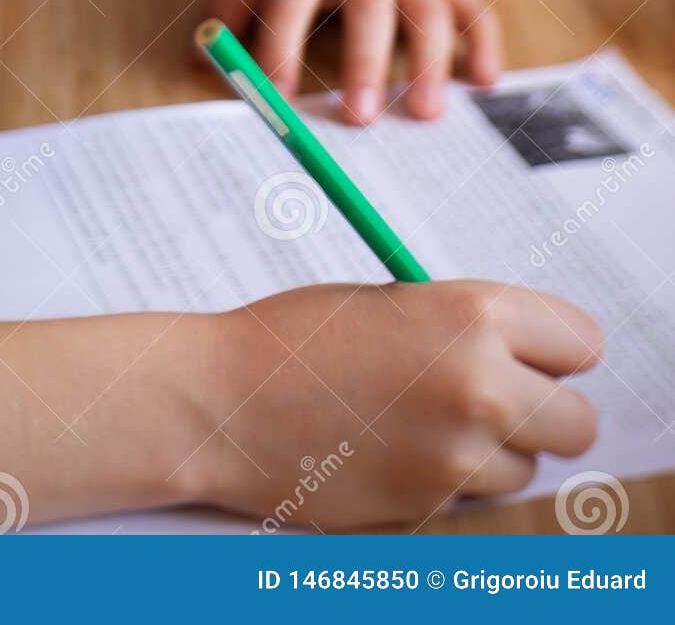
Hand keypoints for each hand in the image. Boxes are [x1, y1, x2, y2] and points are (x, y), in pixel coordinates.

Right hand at [196, 281, 601, 528]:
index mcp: (474, 314)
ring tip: (426, 418)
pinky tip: (395, 448)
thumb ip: (471, 327)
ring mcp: (458, 455)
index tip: (530, 352)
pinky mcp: (431, 506)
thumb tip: (535, 358)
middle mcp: (479, 385)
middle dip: (544, 409)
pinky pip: (475, 497)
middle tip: (497, 393)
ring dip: (495, 450)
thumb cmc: (301, 338)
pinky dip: (451, 480)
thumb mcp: (397, 301)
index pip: (581, 343)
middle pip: (577, 421)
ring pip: (527, 467)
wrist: (226, 402)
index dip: (553, 349)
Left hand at [205, 0, 501, 121]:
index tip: (276, 101)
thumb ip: (227, 10)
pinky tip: (486, 81)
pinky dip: (485, 42)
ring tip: (425, 113)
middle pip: (367, 6)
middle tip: (358, 119)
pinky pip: (473, 7)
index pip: (291, 1)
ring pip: (429, 9)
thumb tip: (202, 61)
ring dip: (431, 61)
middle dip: (364, 62)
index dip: (280, 49)